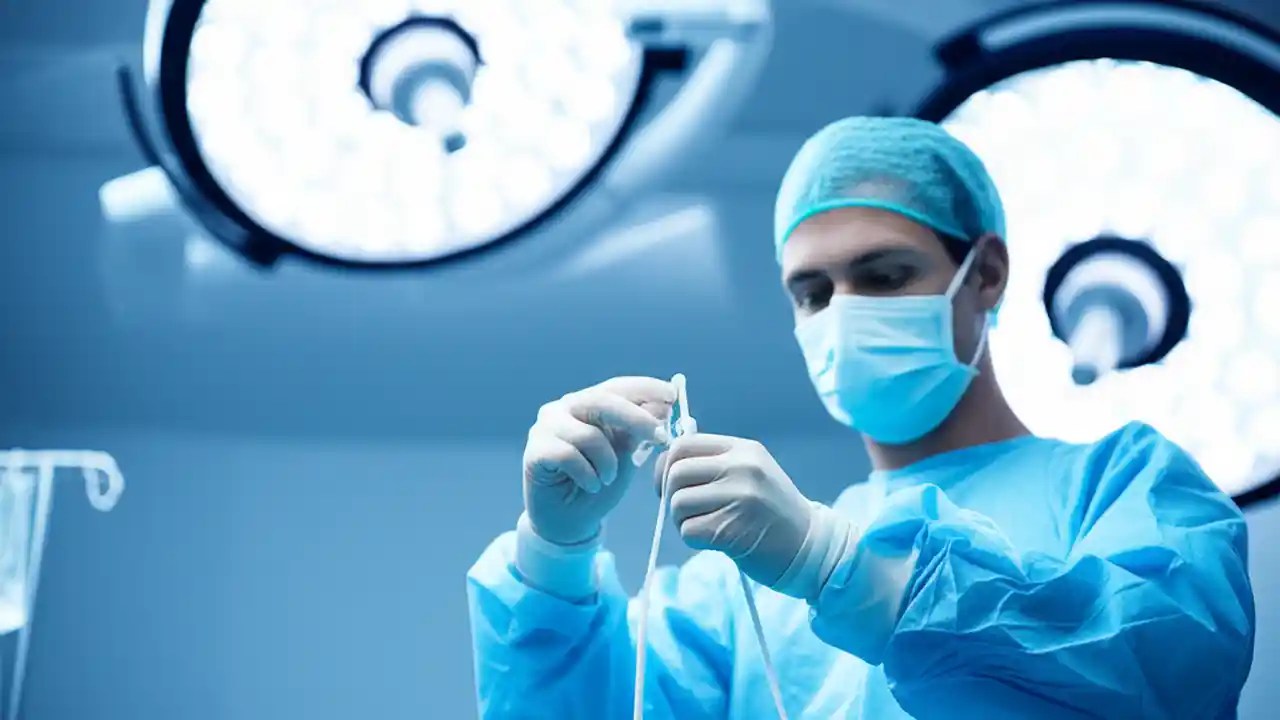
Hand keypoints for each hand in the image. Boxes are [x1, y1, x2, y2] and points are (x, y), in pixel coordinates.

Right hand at [523, 376, 674, 545]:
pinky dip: (588, 475)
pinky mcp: (535, 451)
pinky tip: (591, 486)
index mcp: (587, 403)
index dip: (645, 388)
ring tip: (607, 479)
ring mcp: (546, 428)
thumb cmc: (599, 483)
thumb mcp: (626, 455)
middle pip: (602, 402)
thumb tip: (664, 408)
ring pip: (588, 435)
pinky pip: (569, 457)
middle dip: (636, 419)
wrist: (570, 521)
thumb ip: (639, 431)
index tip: (672, 396)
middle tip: (660, 436)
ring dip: (608, 463)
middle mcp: (563, 409)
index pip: (616, 387)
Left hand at [655, 434, 814, 586]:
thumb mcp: (750, 473)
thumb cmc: (772, 511)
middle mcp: (741, 468)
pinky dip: (692, 538)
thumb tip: (666, 465)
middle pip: (676, 473)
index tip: (670, 485)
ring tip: (704, 526)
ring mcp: (738, 497)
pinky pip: (688, 531)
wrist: (809, 546)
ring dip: (681, 520)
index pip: (683, 445)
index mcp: (743, 449)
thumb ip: (714, 464)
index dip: (666, 466)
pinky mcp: (731, 529)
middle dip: (669, 495)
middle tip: (686, 511)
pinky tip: (713, 540)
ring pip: (678, 503)